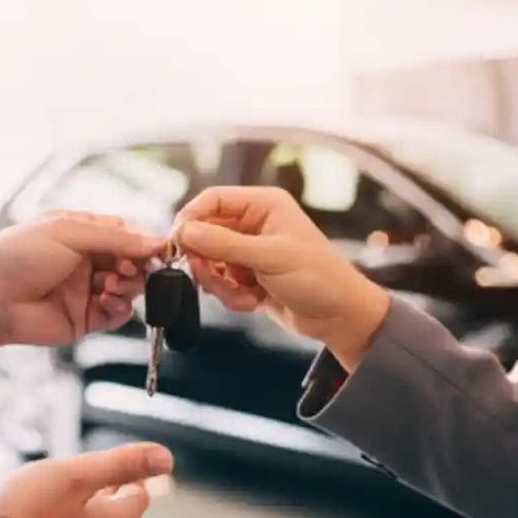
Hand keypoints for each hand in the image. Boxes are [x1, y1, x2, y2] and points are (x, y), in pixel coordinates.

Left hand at [0, 212, 165, 359]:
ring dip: (129, 286)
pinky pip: (116, 315)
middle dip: (139, 266)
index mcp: (83, 235)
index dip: (144, 243)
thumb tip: (156, 240)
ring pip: (128, 290)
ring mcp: (87, 291)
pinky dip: (119, 308)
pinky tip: (106, 300)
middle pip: (132, 264)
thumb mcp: (70, 233)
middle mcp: (88, 262)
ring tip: (111, 284)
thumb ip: (116, 238)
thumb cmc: (20, 255)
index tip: (159, 250)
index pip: (127, 236)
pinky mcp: (86, 319)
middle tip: (132, 269)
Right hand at [0, 442, 174, 517]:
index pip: (137, 503)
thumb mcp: (79, 475)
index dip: (138, 481)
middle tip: (106, 476)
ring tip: (72, 489)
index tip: (133, 468)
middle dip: (111, 494)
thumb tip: (165, 458)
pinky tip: (42, 511)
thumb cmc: (32, 509)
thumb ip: (120, 465)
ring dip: (83, 507)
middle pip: (111, 517)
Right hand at [174, 187, 390, 369]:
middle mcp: (255, 224)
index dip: (191, 218)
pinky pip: (221, 282)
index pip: (213, 200)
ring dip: (220, 283)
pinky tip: (252, 303)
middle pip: (205, 233)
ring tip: (243, 295)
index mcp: (264, 205)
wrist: (340, 317)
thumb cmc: (318, 278)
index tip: (177, 242)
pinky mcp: (249, 276)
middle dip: (206, 261)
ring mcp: (250, 251)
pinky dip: (231, 296)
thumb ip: (224, 244)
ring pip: (210, 262)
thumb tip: (185, 232)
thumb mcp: (269, 257)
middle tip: (211, 279)